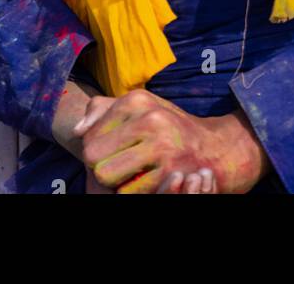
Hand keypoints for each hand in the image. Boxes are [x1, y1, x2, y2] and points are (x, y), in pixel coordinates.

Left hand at [73, 88, 268, 193]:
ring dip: (115, 182)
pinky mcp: (171, 173)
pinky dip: (132, 194)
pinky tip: (145, 184)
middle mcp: (150, 117)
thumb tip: (77, 131)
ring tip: (131, 175)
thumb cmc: (169, 129)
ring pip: (106, 176)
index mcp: (138, 99)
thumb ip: (102, 111)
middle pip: (93, 155)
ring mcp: (162, 145)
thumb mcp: (141, 108)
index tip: (113, 151)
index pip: (89, 133)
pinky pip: (128, 193)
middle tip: (120, 167)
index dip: (95, 148)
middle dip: (101, 166)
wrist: (216, 149)